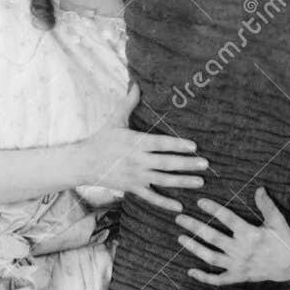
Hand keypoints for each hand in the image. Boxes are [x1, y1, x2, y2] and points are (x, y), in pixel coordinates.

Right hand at [83, 83, 206, 213]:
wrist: (84, 163)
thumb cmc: (102, 140)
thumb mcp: (115, 120)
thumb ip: (129, 102)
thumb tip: (136, 83)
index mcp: (135, 142)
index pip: (160, 143)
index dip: (177, 144)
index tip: (194, 146)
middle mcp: (137, 160)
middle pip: (166, 163)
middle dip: (186, 164)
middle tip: (205, 163)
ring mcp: (135, 176)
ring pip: (162, 180)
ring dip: (182, 182)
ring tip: (200, 182)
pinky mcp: (132, 188)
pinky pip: (151, 197)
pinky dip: (165, 203)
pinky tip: (179, 207)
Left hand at [175, 187, 289, 284]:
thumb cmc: (284, 240)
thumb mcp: (279, 221)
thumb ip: (267, 206)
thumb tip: (259, 188)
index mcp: (252, 235)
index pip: (228, 219)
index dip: (213, 209)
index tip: (199, 201)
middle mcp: (242, 251)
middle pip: (213, 237)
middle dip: (195, 227)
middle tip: (179, 217)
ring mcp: (239, 265)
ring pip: (211, 257)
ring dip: (194, 248)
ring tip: (180, 237)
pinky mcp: (238, 276)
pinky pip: (218, 279)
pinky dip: (204, 277)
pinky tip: (190, 271)